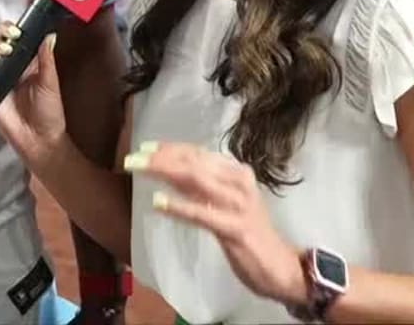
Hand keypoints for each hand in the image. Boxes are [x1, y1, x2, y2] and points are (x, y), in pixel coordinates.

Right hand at [0, 22, 67, 166]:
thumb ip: (46, 59)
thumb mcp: (50, 83)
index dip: (13, 29)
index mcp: (27, 62)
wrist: (38, 138)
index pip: (16, 38)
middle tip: (10, 39)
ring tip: (2, 54)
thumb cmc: (49, 113)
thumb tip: (49, 36)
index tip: (17, 30)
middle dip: (0, 35)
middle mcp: (11, 67)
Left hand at [124, 141, 305, 306]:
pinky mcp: (236, 228)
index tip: (145, 147)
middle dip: (160, 158)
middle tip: (133, 157)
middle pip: (194, 163)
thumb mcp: (225, 203)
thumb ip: (202, 187)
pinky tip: (158, 203)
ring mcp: (238, 205)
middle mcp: (239, 183)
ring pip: (196, 181)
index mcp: (237, 173)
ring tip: (140, 169)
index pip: (198, 153)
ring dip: (164, 172)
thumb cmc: (249, 233)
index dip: (170, 148)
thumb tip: (169, 170)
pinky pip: (202, 214)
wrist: (280, 266)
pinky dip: (179, 207)